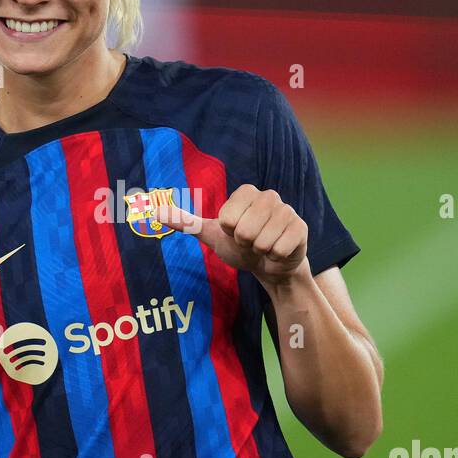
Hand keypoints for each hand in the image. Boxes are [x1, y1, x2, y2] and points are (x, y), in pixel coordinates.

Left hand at [153, 184, 310, 288]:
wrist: (270, 265)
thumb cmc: (240, 246)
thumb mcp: (213, 235)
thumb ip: (186, 223)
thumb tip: (156, 213)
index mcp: (246, 192)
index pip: (227, 219)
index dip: (229, 233)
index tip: (235, 232)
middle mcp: (269, 195)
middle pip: (245, 231)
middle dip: (245, 244)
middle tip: (251, 242)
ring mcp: (287, 211)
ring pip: (262, 241)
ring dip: (260, 252)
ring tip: (264, 247)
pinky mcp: (301, 228)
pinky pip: (280, 249)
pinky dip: (275, 257)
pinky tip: (278, 251)